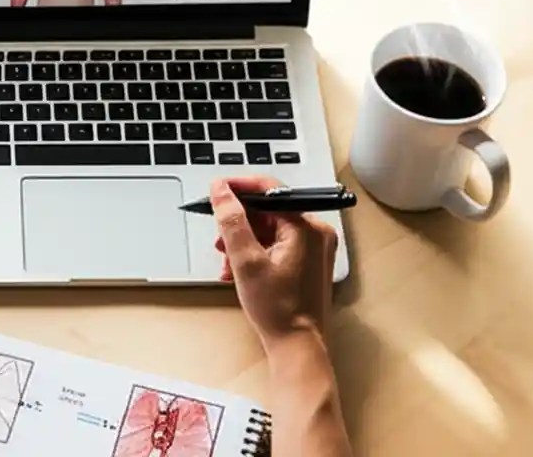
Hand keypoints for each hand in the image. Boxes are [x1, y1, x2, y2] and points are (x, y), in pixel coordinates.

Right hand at [211, 176, 338, 347]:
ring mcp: (314, 247)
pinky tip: (239, 270)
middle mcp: (316, 233)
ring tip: (228, 261)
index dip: (239, 187)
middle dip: (239, 224)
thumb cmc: (278, 310)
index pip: (270, 190)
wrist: (297, 345)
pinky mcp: (308, 261)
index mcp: (307, 227)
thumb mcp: (246, 261)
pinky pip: (277, 244)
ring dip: (244, 240)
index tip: (217, 191)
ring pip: (270, 228)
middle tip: (220, 240)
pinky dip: (255, 252)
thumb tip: (221, 190)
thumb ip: (231, 220)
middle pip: (268, 210)